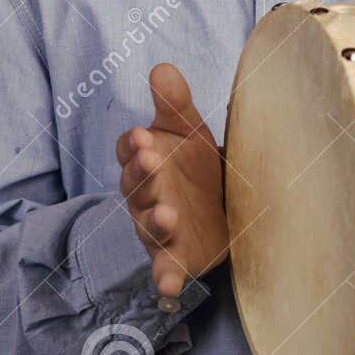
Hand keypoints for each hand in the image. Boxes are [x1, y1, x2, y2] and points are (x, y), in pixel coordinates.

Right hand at [116, 63, 226, 297]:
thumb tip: (161, 67)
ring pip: (148, 225)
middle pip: (135, 185)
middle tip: (152, 160)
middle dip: (141, 174)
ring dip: (154, 221)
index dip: (133, 145)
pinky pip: (165, 270)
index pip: (129, 150)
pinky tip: (169, 287)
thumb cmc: (197, 166)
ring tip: (167, 214)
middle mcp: (145, 194)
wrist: (226, 208)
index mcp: (146, 160)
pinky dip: (165, 278)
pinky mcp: (176, 258)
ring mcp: (158, 228)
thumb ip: (175, 103)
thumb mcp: (190, 131)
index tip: (142, 135)